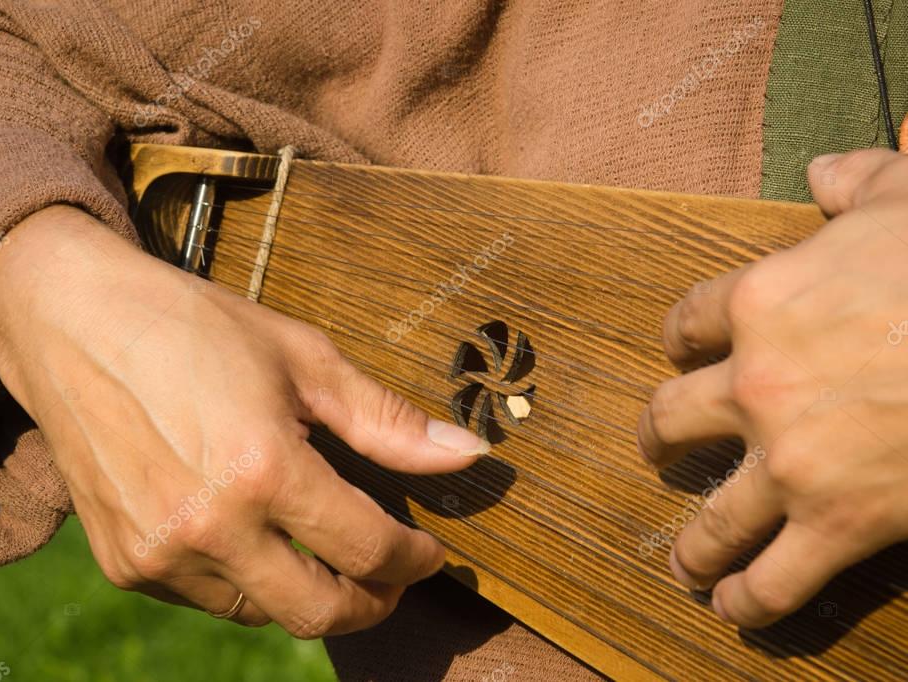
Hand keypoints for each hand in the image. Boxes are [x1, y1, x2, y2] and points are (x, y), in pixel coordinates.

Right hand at [0, 206, 487, 635]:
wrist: (72, 324)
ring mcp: (160, 553)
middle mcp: (210, 526)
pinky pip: (209, 598)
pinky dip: (247, 580)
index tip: (430, 552)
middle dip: (372, 602)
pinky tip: (254, 535)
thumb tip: (468, 455)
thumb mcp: (302, 358)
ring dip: (307, 591)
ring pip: (264, 612)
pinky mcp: (126, 564)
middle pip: (320, 611)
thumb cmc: (194, 327)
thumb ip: (387, 420)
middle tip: (391, 576)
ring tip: (320, 546)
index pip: (367, 549)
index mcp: (263, 469)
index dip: (414, 559)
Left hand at [639, 149, 907, 627]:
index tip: (679, 354)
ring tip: (684, 563)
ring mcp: (792, 457)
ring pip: (713, 514)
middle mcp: (756, 381)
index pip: (687, 323)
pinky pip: (776, 575)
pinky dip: (750, 599)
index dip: (678, 341)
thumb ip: (856, 182)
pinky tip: (734, 609)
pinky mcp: (840, 518)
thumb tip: (824, 168)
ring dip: (694, 544)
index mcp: (762, 300)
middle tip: (656, 451)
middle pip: (670, 417)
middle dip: (657, 440)